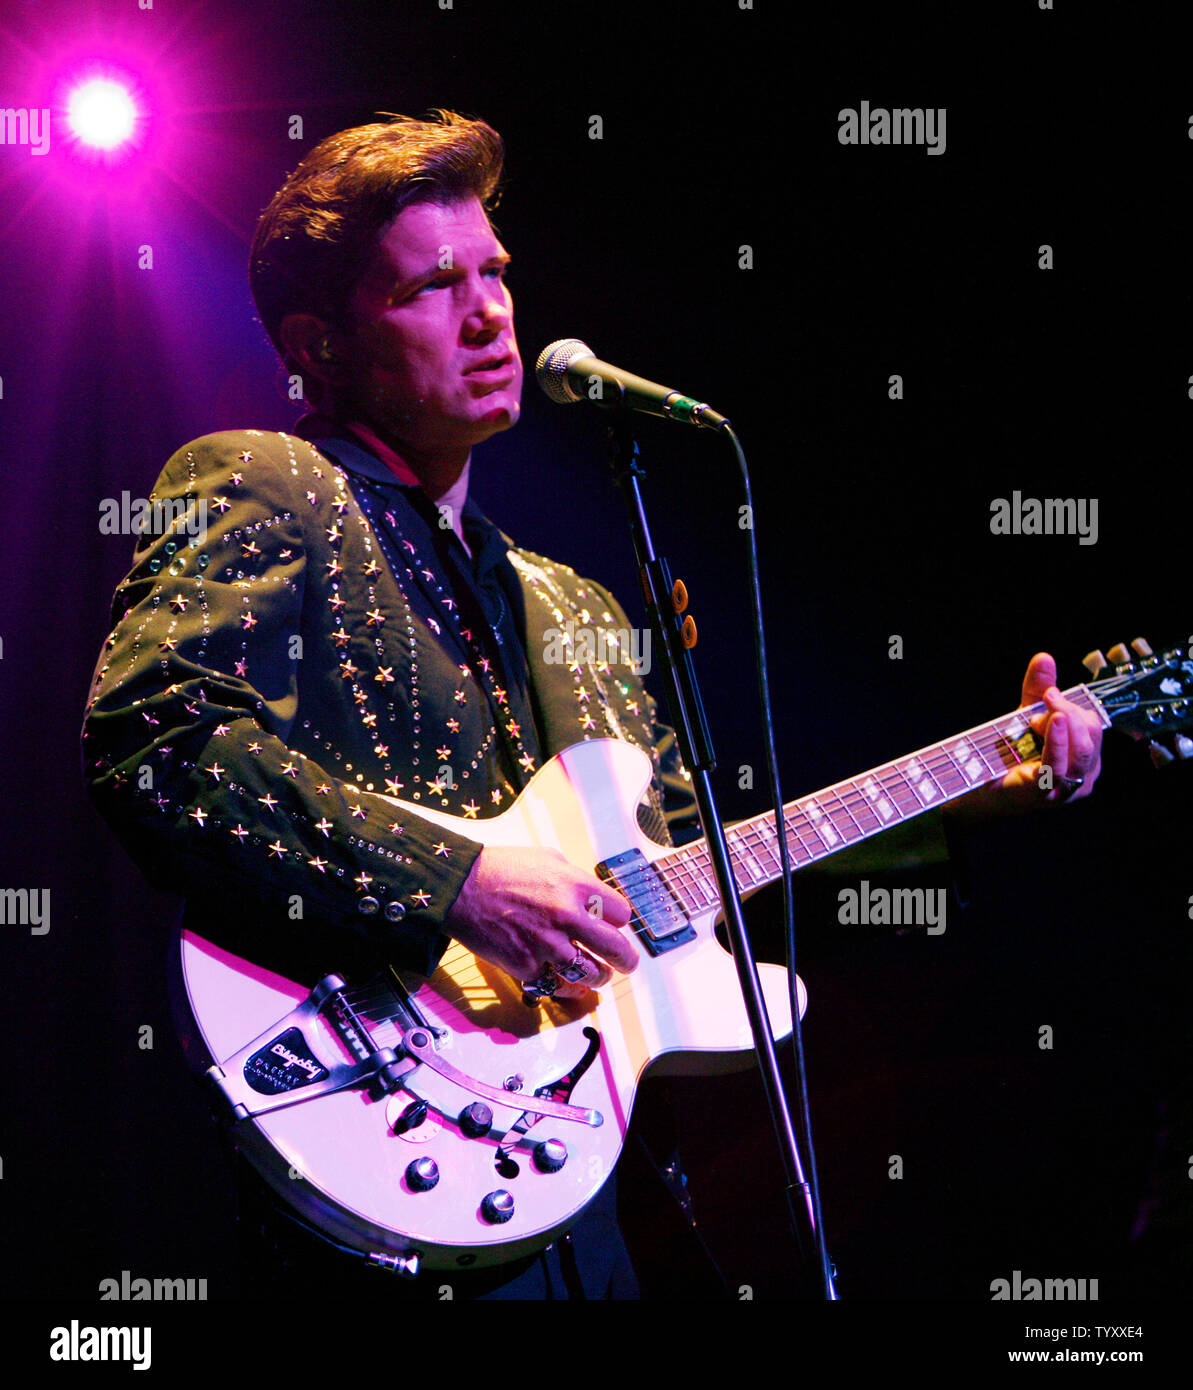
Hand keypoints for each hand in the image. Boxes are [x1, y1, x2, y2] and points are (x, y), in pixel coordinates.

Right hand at [444, 845, 637, 996]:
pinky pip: (559, 986)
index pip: (621, 914)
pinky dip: (569, 988)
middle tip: (626, 963)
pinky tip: (572, 985)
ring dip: (599, 977)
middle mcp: (567, 916)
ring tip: (599, 975)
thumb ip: (575, 879)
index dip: (619, 921)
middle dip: (625, 960)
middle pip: (616, 949)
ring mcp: (548, 944)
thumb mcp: (548, 859)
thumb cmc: (500, 869)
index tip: (616, 926)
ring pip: (592, 974)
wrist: (462, 889)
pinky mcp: (528, 966)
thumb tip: (592, 897)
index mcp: (576, 886)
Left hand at [947, 652, 1102, 821]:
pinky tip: (1051, 721)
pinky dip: (1056, 741)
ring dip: (1059, 724)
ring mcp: (1068, 789)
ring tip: (1036, 718)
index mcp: (1086, 757)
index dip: (1073, 706)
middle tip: (1041, 707)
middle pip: (1091, 736)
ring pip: (1081, 750)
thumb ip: (1037, 688)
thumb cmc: (1007, 755)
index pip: (1094, 726)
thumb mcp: (1025, 716)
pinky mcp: (1045, 795)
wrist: (975, 786)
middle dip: (1066, 712)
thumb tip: (1044, 657)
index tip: (1048, 695)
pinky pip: (1058, 767)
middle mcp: (1084, 776)